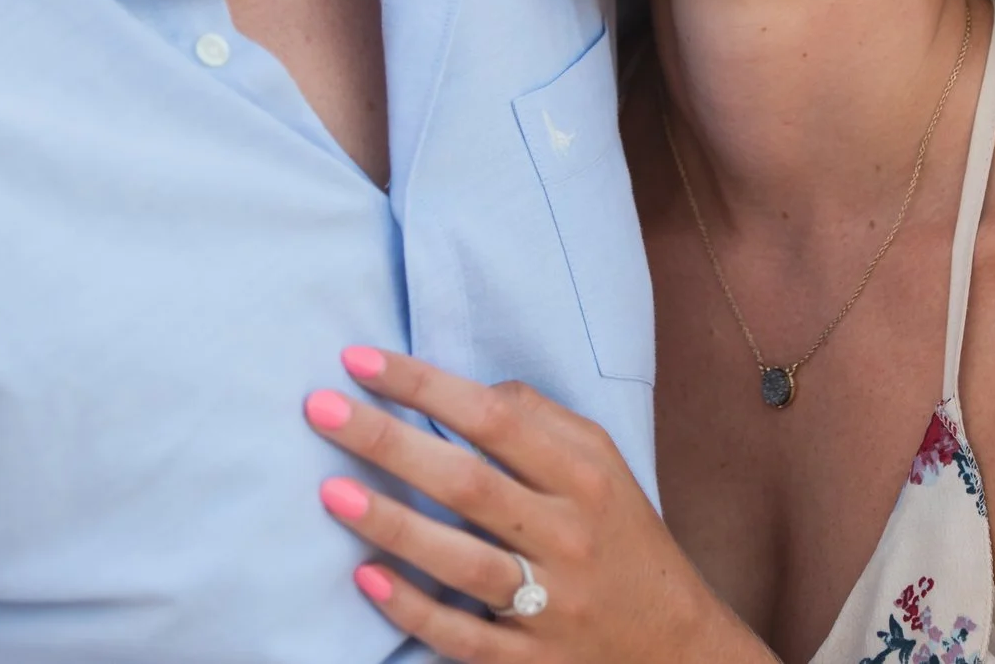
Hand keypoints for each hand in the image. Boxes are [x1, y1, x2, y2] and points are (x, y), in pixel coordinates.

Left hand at [304, 346, 773, 662]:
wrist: (674, 646)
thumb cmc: (621, 537)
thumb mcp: (602, 464)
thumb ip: (541, 420)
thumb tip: (470, 388)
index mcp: (583, 477)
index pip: (495, 418)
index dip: (424, 386)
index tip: (360, 360)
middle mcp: (567, 536)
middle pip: (468, 483)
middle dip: (389, 442)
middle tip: (320, 408)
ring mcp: (549, 604)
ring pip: (462, 563)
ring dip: (392, 525)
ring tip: (330, 492)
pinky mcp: (530, 661)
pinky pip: (463, 637)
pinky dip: (414, 610)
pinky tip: (367, 580)